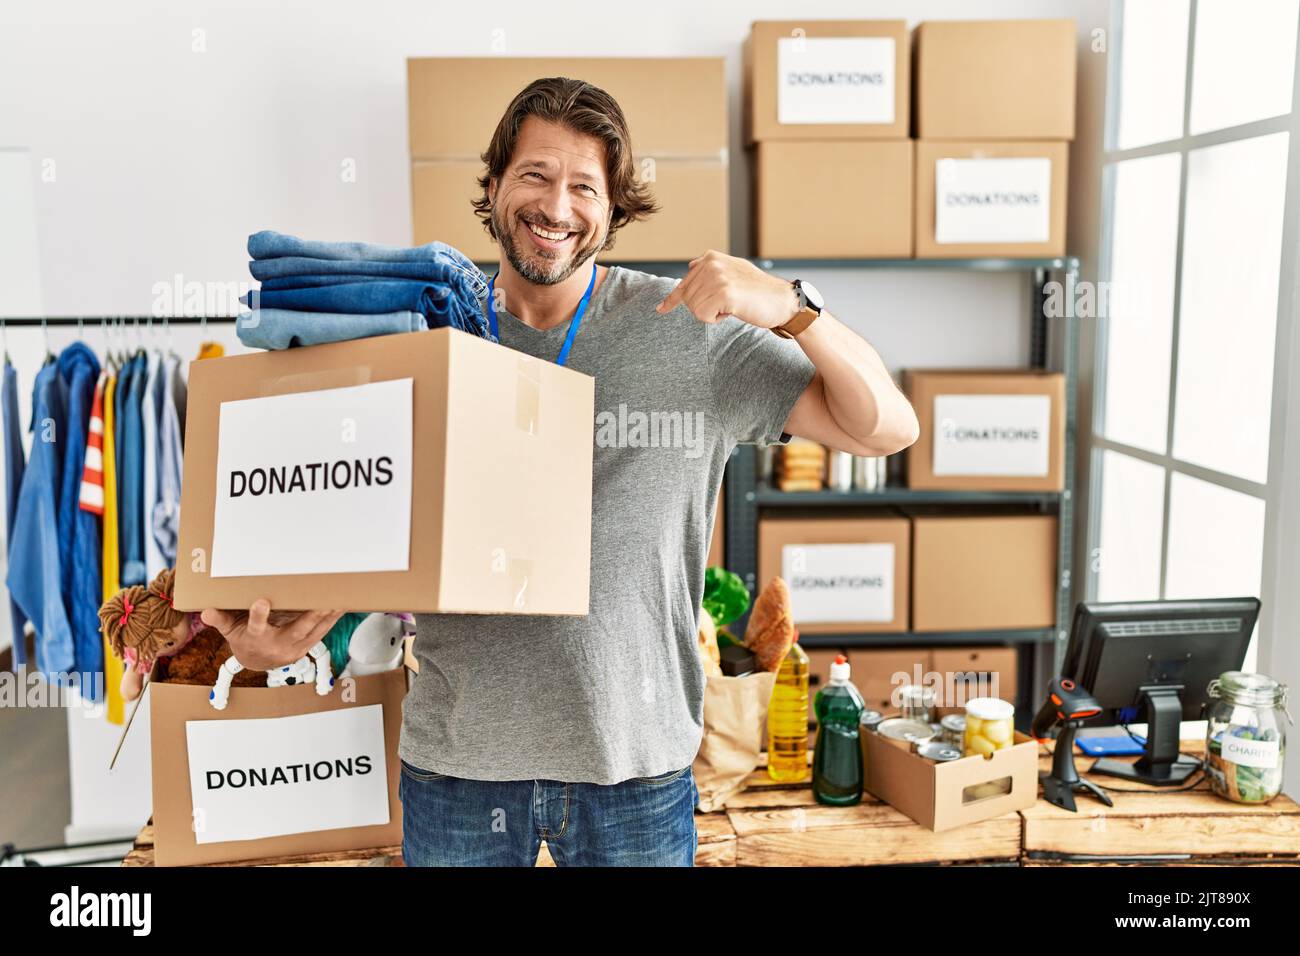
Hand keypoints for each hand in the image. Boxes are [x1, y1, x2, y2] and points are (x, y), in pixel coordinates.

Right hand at [200, 601, 343, 671]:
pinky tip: (343, 607)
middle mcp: (278, 644)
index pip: (256, 625)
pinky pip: (322, 633)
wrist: (256, 663)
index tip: (261, 601)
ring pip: (315, 631)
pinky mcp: (306, 646)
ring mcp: (295, 647)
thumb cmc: (244, 640)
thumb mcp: (229, 630)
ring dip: (328, 617)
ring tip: (341, 600)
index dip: (258, 615)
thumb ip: (220, 619)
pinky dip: (333, 620)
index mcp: (257, 637)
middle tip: (323, 602)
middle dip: (310, 616)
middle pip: (296, 630)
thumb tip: (204, 610)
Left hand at [655, 250, 800, 328]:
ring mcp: (717, 277)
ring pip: (694, 309)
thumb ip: (711, 269)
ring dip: (711, 314)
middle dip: (704, 308)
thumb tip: (691, 265)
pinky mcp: (724, 293)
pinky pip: (703, 316)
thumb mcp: (733, 272)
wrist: (782, 301)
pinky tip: (733, 311)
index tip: (660, 309)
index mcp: (710, 258)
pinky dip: (716, 320)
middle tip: (727, 304)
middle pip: (687, 299)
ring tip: (732, 305)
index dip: (672, 300)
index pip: (684, 283)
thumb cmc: (758, 291)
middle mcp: (711, 264)